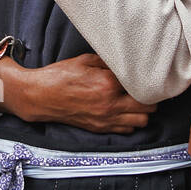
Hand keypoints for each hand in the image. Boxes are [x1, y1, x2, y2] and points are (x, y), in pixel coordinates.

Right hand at [0, 53, 154, 134]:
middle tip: (144, 88)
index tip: (145, 74)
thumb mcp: (84, 60)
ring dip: (143, 111)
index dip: (145, 78)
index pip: (142, 84)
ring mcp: (106, 119)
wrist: (40, 96)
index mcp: (108, 84)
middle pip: (148, 106)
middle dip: (150, 97)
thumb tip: (125, 62)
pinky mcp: (100, 128)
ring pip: (142, 121)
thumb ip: (108, 62)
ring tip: (136, 100)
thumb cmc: (60, 76)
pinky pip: (127, 130)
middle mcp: (111, 104)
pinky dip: (131, 121)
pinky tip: (124, 110)